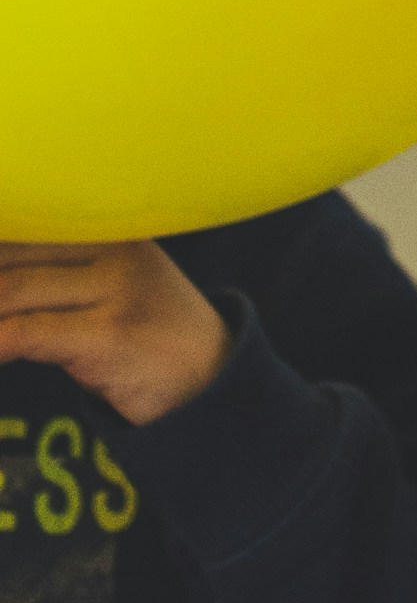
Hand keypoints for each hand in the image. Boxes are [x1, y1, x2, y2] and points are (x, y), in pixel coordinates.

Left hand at [0, 241, 232, 426]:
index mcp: (107, 229)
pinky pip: (29, 333)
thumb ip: (55, 274)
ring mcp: (115, 290)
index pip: (22, 227)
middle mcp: (112, 249)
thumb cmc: (147, 331)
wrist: (210, 375)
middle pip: (10, 256)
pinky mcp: (111, 334)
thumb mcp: (109, 286)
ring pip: (13, 290)